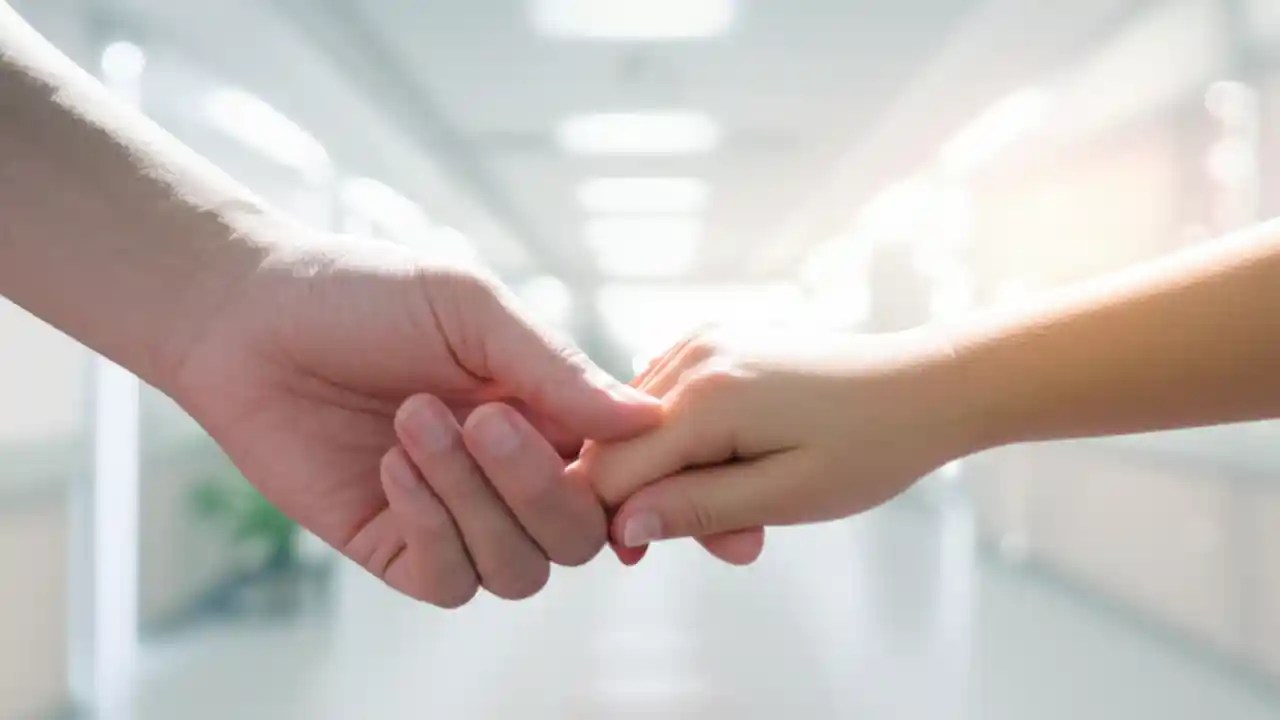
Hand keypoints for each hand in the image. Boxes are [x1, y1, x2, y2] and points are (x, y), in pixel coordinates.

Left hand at [166, 235, 660, 606]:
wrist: (249, 317)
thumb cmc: (366, 295)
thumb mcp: (472, 311)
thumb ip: (557, 369)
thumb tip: (647, 420)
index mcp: (545, 417)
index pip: (615, 477)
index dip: (624, 477)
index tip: (604, 450)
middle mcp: (508, 476)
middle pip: (575, 538)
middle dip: (535, 487)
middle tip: (481, 419)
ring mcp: (453, 518)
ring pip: (517, 569)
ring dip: (474, 501)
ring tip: (412, 419)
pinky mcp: (392, 547)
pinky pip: (448, 580)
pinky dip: (432, 526)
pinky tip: (391, 464)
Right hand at [578, 327, 978, 549]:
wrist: (921, 388)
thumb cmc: (868, 448)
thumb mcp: (783, 498)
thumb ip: (695, 510)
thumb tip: (621, 528)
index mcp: (704, 395)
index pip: (610, 468)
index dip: (619, 522)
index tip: (656, 558)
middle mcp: (691, 356)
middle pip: (618, 447)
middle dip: (656, 502)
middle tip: (736, 538)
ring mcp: (701, 342)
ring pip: (639, 430)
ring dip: (676, 478)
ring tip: (750, 505)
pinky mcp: (713, 344)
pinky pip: (666, 407)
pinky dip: (688, 447)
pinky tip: (740, 465)